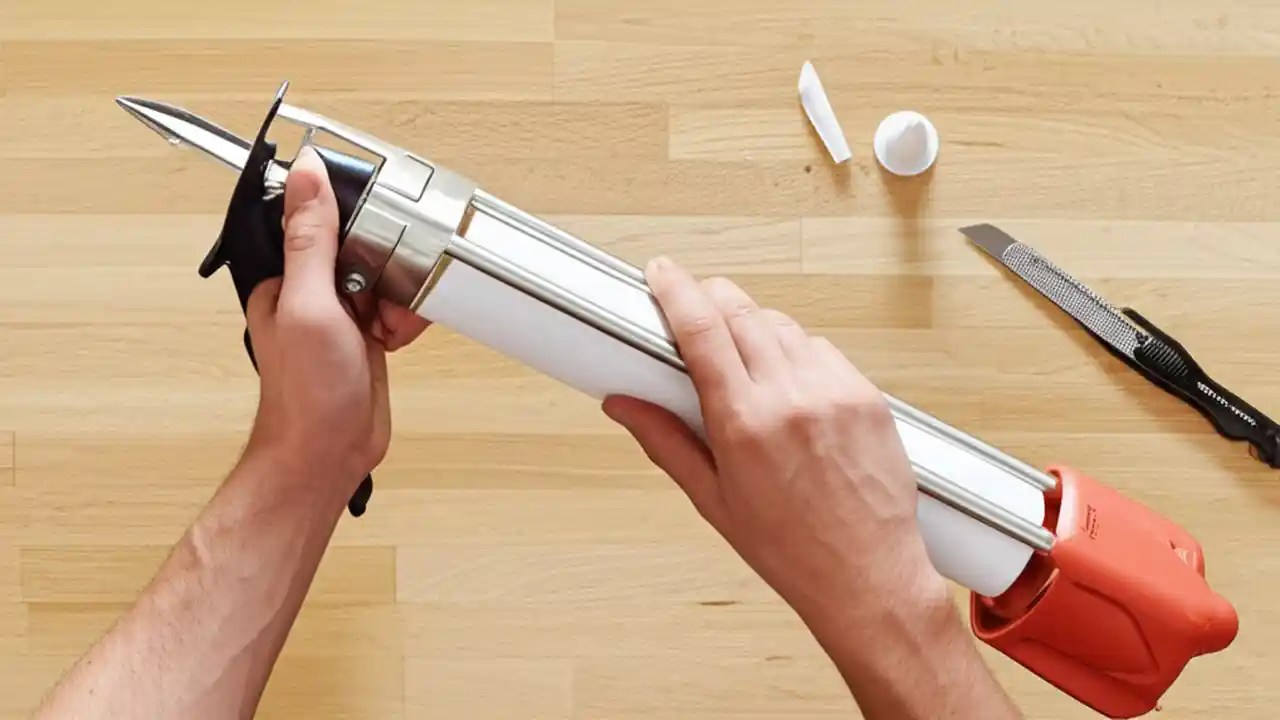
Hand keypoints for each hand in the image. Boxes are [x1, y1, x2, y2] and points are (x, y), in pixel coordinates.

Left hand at [244, 147, 428, 496]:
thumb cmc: (305, 394)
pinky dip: (406, 320)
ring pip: (386, 276)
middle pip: (364, 245)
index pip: (323, 220)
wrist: (327, 455)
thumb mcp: (310, 304)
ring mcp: (340, 315)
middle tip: (380, 297)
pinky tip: (396, 339)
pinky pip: (396, 307)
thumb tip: (308, 175)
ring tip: (388, 325)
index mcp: (285, 275)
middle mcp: (311, 291)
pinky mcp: (365, 337)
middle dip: (387, 267)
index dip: (356, 223)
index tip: (376, 236)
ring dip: (400, 297)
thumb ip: (311, 239)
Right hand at [604, 258, 945, 628]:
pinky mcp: (866, 395)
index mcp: (744, 424)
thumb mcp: (714, 500)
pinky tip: (787, 382)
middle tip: (693, 309)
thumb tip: (622, 405)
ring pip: (781, 324)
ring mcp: (834, 391)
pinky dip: (795, 350)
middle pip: (740, 311)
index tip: (662, 273)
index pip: (701, 329)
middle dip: (711, 299)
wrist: (868, 576)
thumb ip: (665, 441)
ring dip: (753, 325)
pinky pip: (820, 348)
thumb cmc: (793, 551)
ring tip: (742, 360)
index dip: (675, 289)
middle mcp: (791, 398)